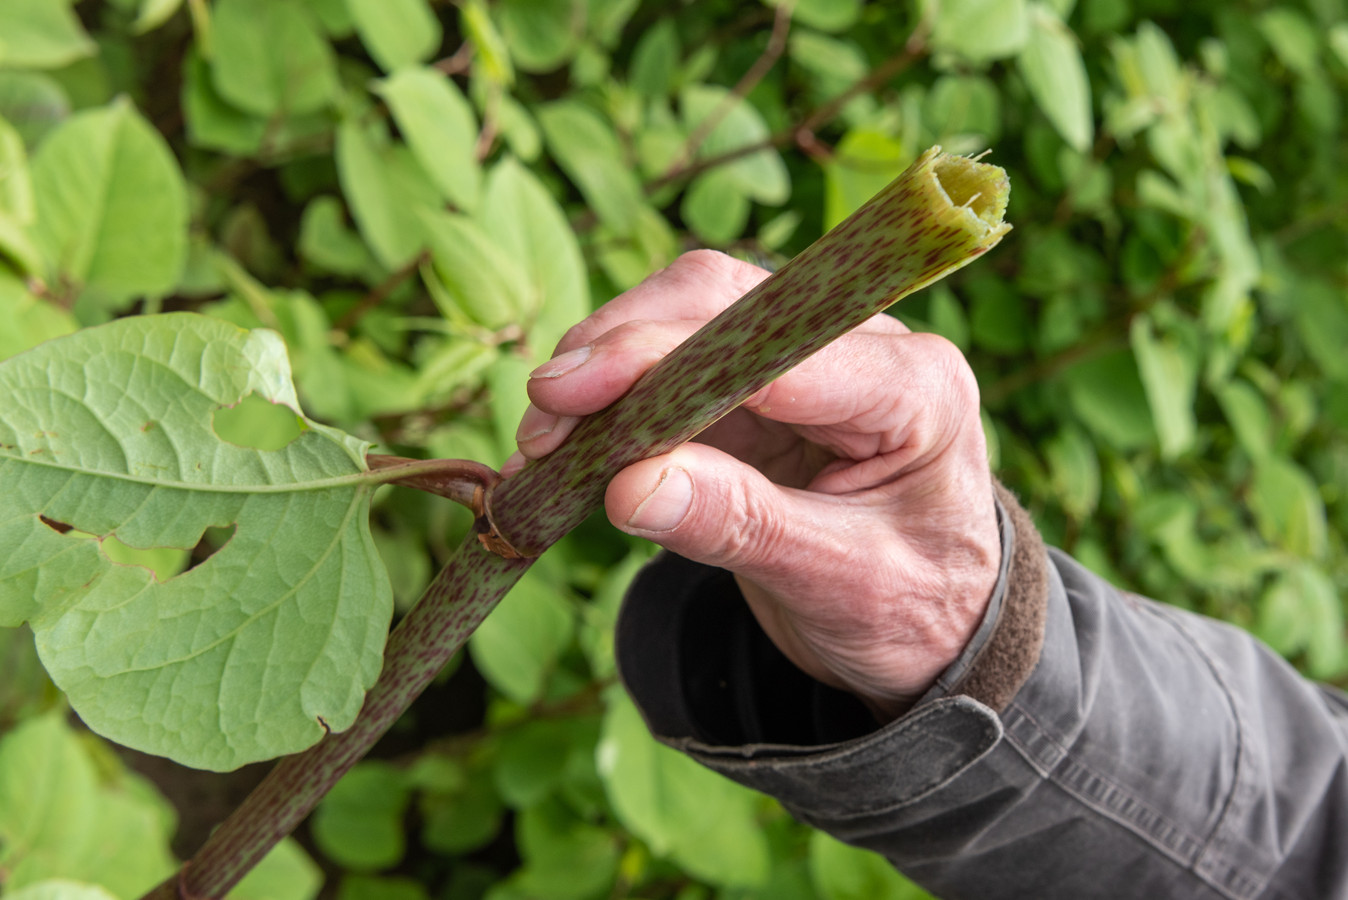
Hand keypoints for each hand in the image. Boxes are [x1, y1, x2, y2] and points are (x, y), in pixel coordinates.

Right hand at [505, 251, 1000, 719]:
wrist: (933, 633)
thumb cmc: (911, 612)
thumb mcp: (838, 584)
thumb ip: (742, 527)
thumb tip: (625, 486)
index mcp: (914, 387)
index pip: (774, 343)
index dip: (664, 357)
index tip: (574, 390)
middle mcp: (865, 348)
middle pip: (722, 300)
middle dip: (622, 347)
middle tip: (543, 414)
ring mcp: (808, 361)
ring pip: (688, 318)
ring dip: (607, 365)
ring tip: (544, 437)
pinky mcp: (763, 389)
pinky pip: (675, 370)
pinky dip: (615, 400)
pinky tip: (567, 441)